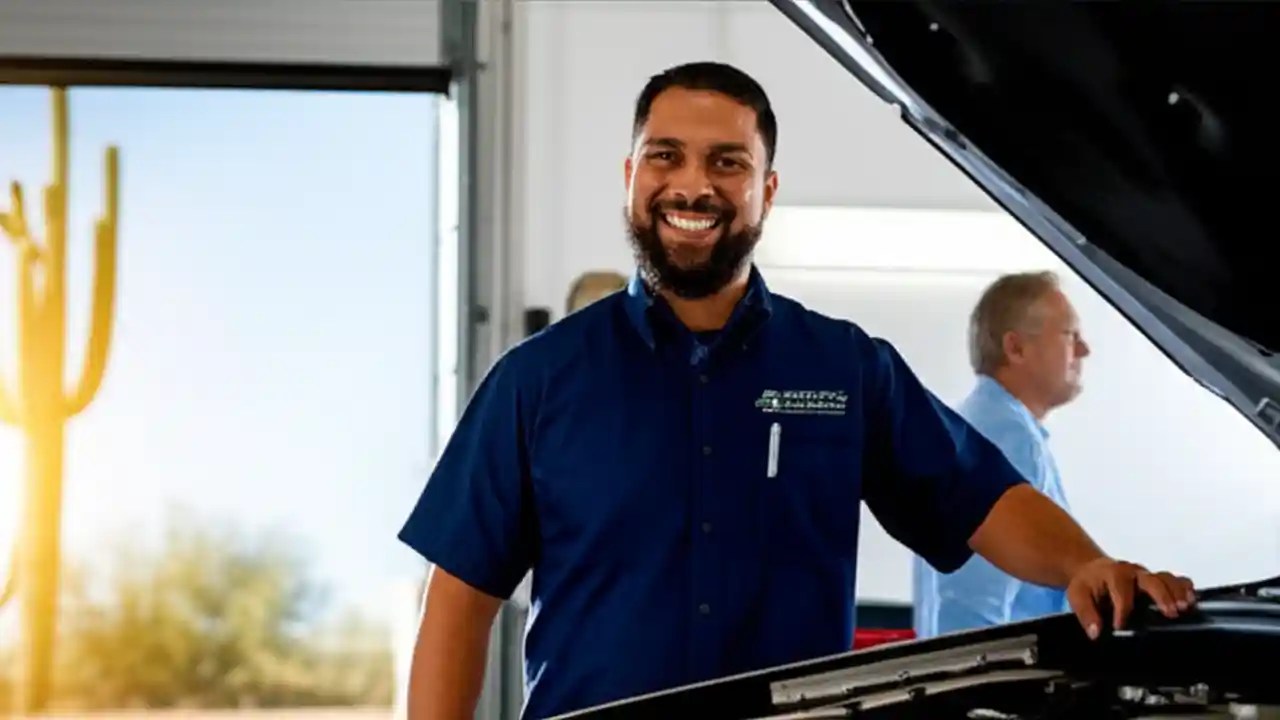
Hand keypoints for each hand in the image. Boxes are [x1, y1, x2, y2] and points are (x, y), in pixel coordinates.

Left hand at [1065, 558, 1195, 639]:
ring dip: (1178, 593)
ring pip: (1167, 579)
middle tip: (1172, 613)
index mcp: (1114, 574)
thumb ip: (1086, 614)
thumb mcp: (1078, 596)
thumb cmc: (1088, 584)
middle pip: (1152, 580)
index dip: (1122, 609)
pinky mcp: (1157, 580)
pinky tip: (1193, 601)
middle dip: (1162, 596)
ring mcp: (1147, 575)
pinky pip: (1175, 579)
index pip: (1121, 591)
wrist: (1092, 570)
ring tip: (1187, 607)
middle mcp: (1134, 572)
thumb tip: (1096, 632)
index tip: (1121, 626)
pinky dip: (1185, 588)